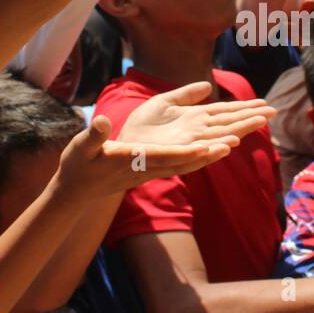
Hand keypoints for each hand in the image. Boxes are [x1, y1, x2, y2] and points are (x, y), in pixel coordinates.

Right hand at [53, 114, 232, 199]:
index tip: (205, 145)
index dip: (185, 151)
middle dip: (209, 152)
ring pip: (187, 164)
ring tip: (235, 142)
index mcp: (131, 159)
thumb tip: (101, 121)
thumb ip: (93, 136)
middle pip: (184, 160)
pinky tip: (215, 149)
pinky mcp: (153, 172)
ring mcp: (152, 172)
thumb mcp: (81, 147)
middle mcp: (147, 168)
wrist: (79, 191)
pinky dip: (200, 158)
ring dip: (211, 155)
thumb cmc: (78, 166)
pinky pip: (182, 165)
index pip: (163, 155)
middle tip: (235, 141)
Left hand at [119, 81, 275, 148]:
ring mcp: (186, 144)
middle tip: (273, 112)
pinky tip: (227, 146)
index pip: (225, 112)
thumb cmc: (141, 127)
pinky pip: (196, 154)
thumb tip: (209, 86)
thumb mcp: (163, 103)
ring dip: (237, 132)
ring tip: (257, 124)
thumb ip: (186, 95)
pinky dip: (212, 150)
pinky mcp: (174, 155)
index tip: (264, 103)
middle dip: (250, 119)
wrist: (120, 146)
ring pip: (218, 137)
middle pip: (228, 124)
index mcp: (194, 118)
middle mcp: (195, 132)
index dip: (244, 108)